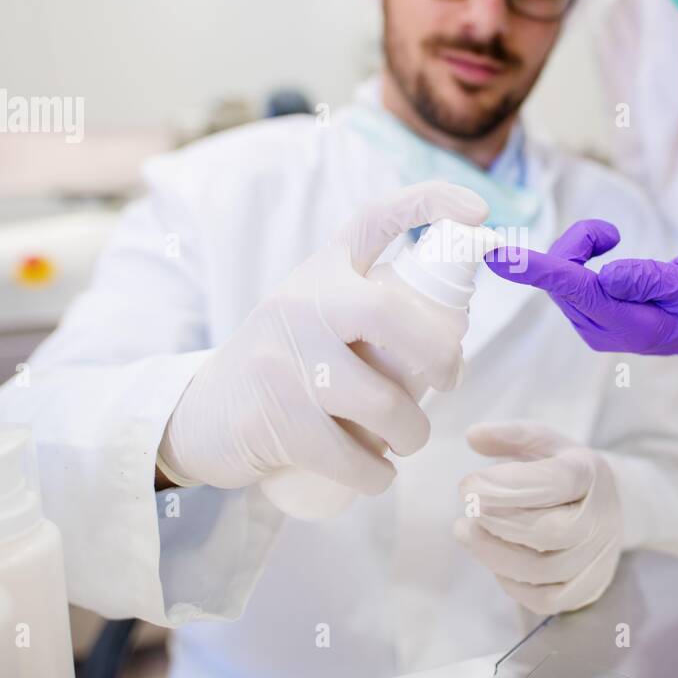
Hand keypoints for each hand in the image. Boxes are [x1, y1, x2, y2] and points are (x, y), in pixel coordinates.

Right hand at [158, 181, 488, 489]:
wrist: (198, 414)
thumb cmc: (284, 364)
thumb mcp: (314, 312)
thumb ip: (368, 306)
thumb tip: (454, 331)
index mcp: (321, 271)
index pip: (376, 216)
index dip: (431, 202)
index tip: (478, 212)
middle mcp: (300, 303)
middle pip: (392, 316)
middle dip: (440, 356)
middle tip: (450, 381)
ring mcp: (284, 362)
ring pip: (384, 403)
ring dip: (413, 433)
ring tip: (406, 439)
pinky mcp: (276, 421)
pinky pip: (354, 457)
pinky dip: (378, 475)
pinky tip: (376, 472)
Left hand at [453, 422, 621, 616]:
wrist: (613, 503)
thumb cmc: (566, 470)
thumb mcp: (545, 443)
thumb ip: (511, 435)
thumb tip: (473, 435)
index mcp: (590, 473)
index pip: (555, 482)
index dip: (507, 487)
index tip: (466, 487)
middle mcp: (602, 518)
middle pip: (551, 532)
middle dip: (499, 524)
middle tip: (465, 512)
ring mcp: (598, 557)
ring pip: (544, 571)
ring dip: (496, 555)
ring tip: (466, 532)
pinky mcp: (589, 587)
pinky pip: (547, 600)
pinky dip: (512, 585)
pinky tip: (493, 560)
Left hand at [485, 219, 677, 378]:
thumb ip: (652, 279)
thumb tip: (608, 274)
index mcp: (631, 325)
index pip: (575, 290)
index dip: (537, 269)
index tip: (499, 256)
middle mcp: (601, 330)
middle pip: (561, 279)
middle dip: (576, 244)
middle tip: (611, 233)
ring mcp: (591, 326)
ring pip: (560, 276)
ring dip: (579, 247)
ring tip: (613, 238)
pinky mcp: (587, 315)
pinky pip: (565, 278)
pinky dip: (579, 254)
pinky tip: (604, 248)